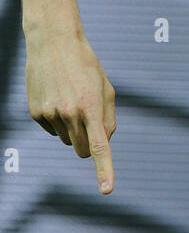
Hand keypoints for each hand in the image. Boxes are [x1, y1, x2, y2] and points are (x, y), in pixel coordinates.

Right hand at [26, 33, 115, 193]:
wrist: (53, 43)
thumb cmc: (86, 65)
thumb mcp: (105, 88)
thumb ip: (108, 118)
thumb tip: (103, 143)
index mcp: (91, 107)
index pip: (99, 147)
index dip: (104, 170)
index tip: (107, 190)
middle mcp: (69, 114)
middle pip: (82, 151)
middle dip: (90, 147)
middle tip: (91, 125)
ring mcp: (50, 115)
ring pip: (67, 141)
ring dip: (73, 129)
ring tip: (72, 101)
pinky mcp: (35, 113)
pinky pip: (52, 130)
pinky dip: (57, 121)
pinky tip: (57, 98)